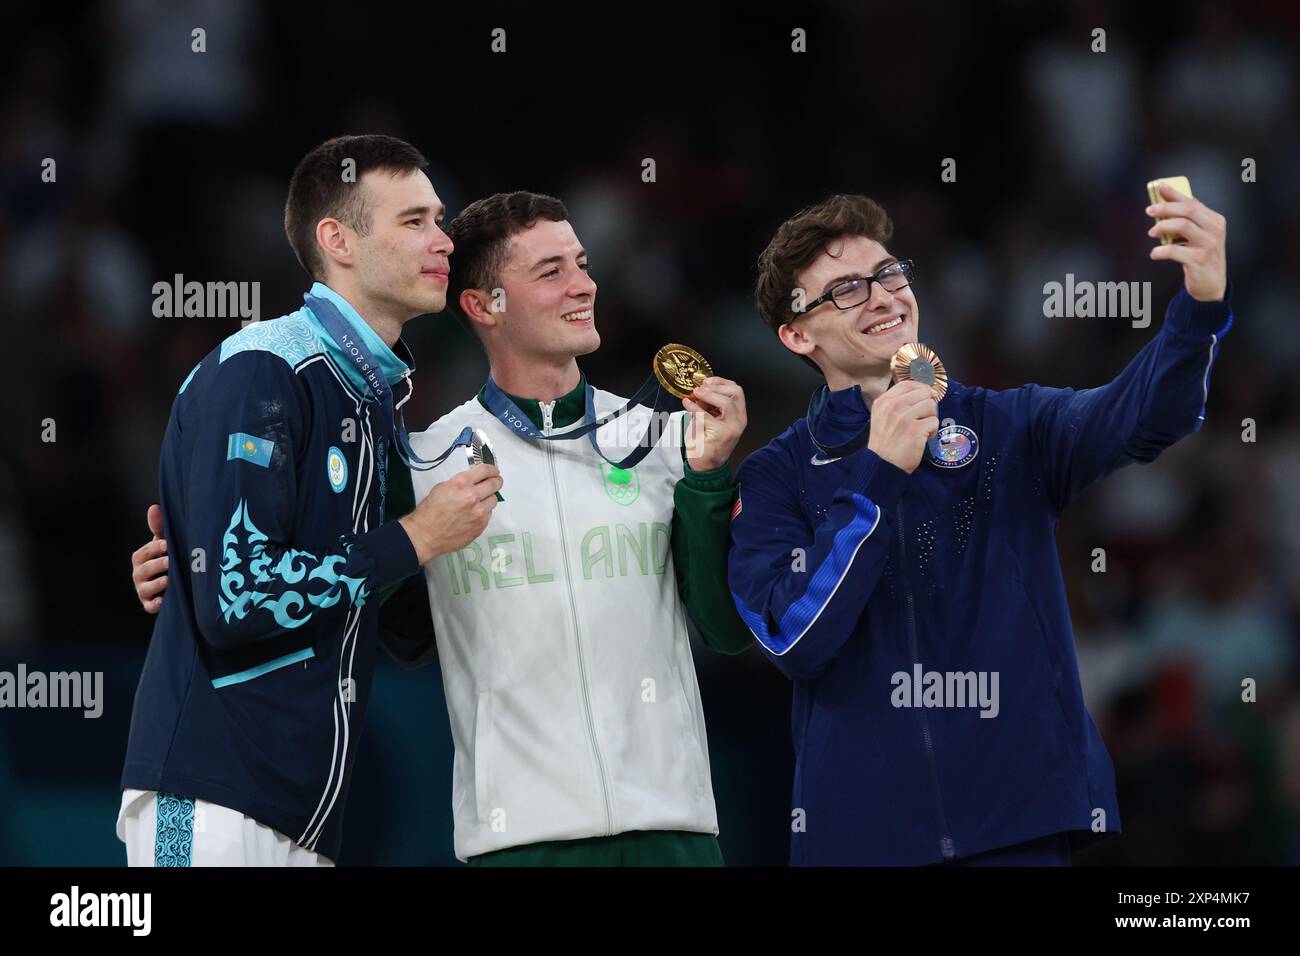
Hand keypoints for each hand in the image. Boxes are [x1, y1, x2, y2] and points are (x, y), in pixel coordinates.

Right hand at [131, 504, 168, 613]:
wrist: (171, 584)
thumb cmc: (165, 558)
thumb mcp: (162, 544)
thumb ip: (159, 528)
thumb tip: (154, 507)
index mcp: (141, 559)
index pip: (144, 552)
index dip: (154, 548)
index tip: (166, 544)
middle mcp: (139, 574)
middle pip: (143, 570)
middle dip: (157, 565)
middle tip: (170, 561)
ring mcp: (143, 590)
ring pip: (145, 588)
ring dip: (157, 583)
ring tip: (168, 579)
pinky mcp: (150, 604)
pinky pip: (149, 606)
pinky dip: (154, 604)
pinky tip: (162, 600)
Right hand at [398, 463, 502, 564]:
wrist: (425, 535)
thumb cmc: (430, 511)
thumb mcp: (442, 488)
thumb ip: (460, 483)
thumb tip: (474, 481)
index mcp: (461, 483)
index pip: (485, 470)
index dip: (492, 469)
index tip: (494, 471)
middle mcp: (473, 496)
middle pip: (495, 484)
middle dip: (496, 481)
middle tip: (495, 482)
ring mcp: (479, 512)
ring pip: (494, 500)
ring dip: (488, 498)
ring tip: (480, 502)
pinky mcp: (480, 526)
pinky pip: (488, 515)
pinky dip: (484, 513)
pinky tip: (473, 515)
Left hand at [684, 377, 747, 470]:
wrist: (705, 466)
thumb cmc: (707, 442)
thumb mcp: (712, 419)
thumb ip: (710, 405)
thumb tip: (700, 389)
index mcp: (738, 415)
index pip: (737, 391)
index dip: (722, 382)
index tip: (707, 380)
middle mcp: (739, 421)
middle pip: (736, 393)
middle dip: (717, 386)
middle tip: (701, 387)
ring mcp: (732, 428)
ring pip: (726, 402)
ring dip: (708, 395)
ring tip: (695, 394)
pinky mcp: (720, 434)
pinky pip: (706, 415)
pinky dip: (694, 407)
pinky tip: (687, 404)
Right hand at [865, 380, 937, 473]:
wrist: (882, 464)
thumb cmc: (884, 442)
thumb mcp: (881, 416)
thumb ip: (896, 402)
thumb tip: (924, 392)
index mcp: (883, 401)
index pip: (908, 383)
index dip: (922, 388)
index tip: (926, 397)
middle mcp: (893, 406)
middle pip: (924, 393)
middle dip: (928, 405)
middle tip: (923, 418)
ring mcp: (904, 417)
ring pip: (931, 406)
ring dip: (931, 418)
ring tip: (922, 429)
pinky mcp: (916, 430)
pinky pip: (934, 421)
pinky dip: (932, 431)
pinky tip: (923, 438)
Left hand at [1146, 182, 1227, 301]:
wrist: (1211, 284)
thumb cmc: (1201, 255)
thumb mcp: (1199, 235)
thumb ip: (1187, 221)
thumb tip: (1163, 203)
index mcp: (1215, 220)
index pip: (1192, 202)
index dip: (1174, 193)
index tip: (1158, 187)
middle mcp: (1215, 230)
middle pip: (1188, 210)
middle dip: (1166, 207)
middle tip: (1149, 210)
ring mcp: (1208, 245)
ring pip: (1182, 226)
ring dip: (1163, 226)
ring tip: (1152, 232)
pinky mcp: (1198, 260)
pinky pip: (1174, 250)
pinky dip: (1160, 250)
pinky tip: (1154, 253)